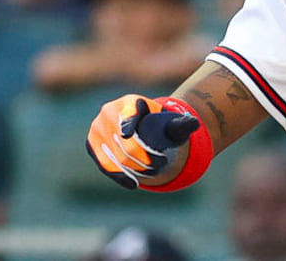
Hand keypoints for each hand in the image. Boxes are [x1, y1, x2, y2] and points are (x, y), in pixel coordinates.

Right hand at [85, 95, 199, 188]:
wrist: (140, 127)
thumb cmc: (158, 124)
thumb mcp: (171, 123)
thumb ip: (183, 124)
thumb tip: (194, 123)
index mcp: (128, 102)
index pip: (130, 121)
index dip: (138, 138)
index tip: (153, 155)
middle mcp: (108, 112)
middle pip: (124, 143)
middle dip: (142, 158)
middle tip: (159, 166)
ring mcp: (97, 129)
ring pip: (114, 155)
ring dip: (132, 168)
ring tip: (150, 174)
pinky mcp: (92, 145)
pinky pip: (103, 163)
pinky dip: (118, 175)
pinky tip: (132, 184)